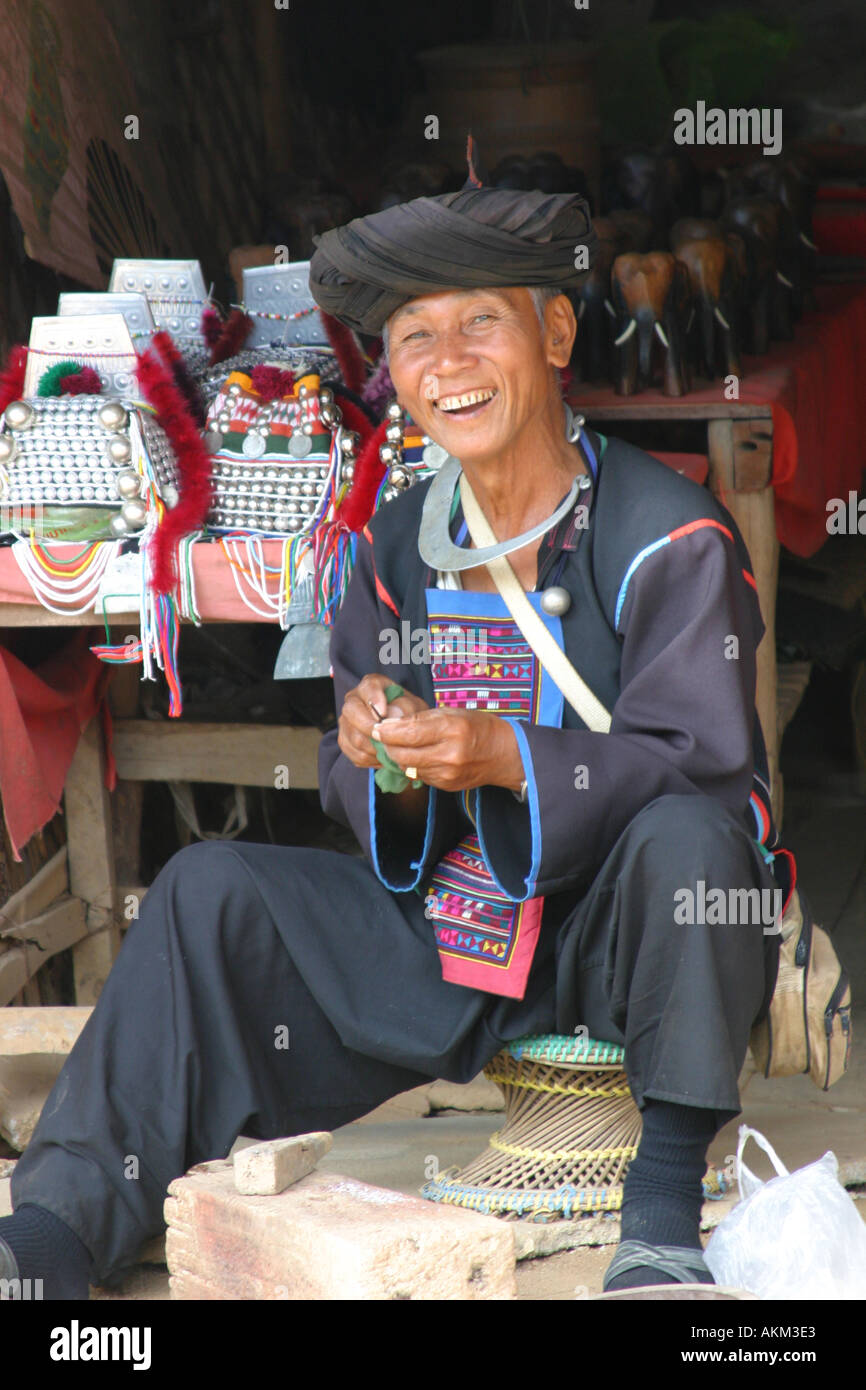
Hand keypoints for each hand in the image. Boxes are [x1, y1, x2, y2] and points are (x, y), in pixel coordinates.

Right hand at [338, 674, 429, 770]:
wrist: (402, 731)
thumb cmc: (409, 714)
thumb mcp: (414, 707)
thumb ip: (405, 707)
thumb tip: (389, 714)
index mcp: (371, 685)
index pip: (368, 686)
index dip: (374, 699)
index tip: (383, 713)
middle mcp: (354, 700)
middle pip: (351, 712)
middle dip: (370, 728)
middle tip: (388, 739)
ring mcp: (346, 721)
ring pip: (354, 737)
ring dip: (375, 748)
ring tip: (392, 751)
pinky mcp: (345, 741)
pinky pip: (355, 754)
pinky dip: (372, 760)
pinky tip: (384, 757)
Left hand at [371, 706, 524, 793]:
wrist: (505, 755)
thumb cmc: (478, 727)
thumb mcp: (453, 712)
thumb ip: (423, 718)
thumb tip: (391, 724)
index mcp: (452, 729)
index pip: (408, 732)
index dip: (387, 730)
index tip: (377, 726)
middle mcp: (449, 754)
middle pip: (402, 754)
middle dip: (387, 745)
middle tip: (382, 736)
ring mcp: (447, 774)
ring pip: (407, 767)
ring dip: (397, 757)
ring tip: (397, 745)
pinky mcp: (446, 786)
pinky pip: (419, 776)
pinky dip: (412, 766)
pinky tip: (416, 756)